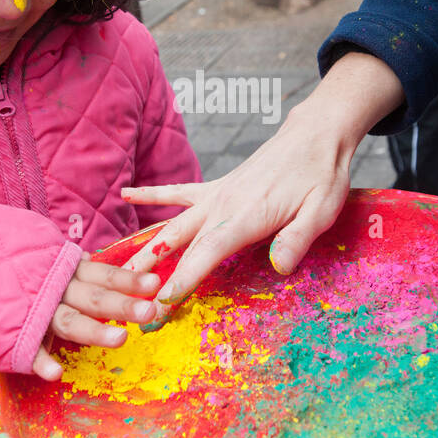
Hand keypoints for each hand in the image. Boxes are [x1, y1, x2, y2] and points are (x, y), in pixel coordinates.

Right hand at [31, 254, 162, 380]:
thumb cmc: (22, 273)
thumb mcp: (52, 262)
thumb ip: (78, 268)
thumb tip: (109, 265)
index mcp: (67, 272)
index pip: (104, 275)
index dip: (129, 279)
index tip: (155, 284)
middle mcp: (55, 289)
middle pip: (94, 297)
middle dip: (122, 305)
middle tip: (150, 312)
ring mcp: (35, 310)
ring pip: (68, 321)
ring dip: (94, 331)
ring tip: (120, 340)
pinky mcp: (13, 332)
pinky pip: (28, 349)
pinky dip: (40, 361)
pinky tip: (56, 374)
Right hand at [120, 52, 403, 304]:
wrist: (315, 135)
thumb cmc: (322, 175)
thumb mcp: (322, 210)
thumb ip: (298, 238)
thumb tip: (279, 266)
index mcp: (246, 216)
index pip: (206, 252)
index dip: (183, 278)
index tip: (160, 302)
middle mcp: (223, 205)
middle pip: (179, 243)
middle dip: (151, 273)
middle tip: (123, 298)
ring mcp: (216, 195)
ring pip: (172, 224)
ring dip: (145, 247)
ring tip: (115, 267)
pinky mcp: (218, 188)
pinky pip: (178, 192)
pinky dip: (152, 194)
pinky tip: (127, 195)